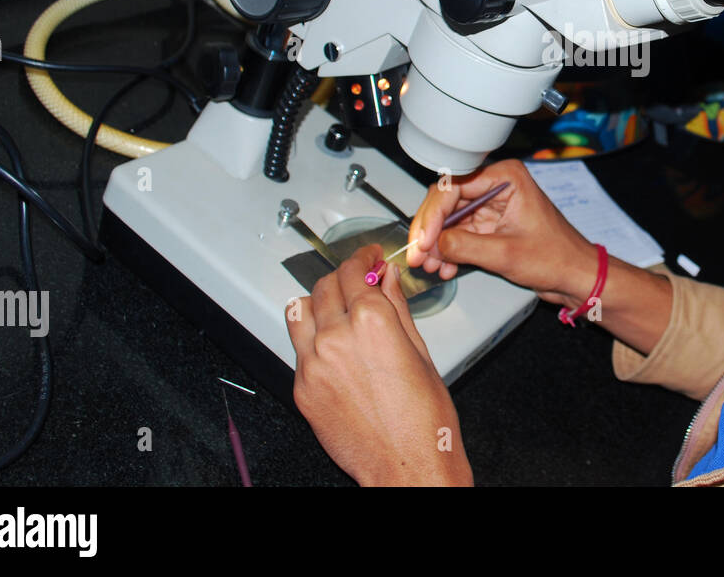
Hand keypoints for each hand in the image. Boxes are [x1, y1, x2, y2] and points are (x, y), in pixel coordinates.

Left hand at [286, 245, 472, 485]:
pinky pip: (298, 349)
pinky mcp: (302, 388)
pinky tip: (333, 347)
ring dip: (319, 302)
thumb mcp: (420, 350)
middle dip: (343, 277)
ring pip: (300, 311)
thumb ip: (397, 306)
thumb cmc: (424, 419)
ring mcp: (314, 363)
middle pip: (326, 285)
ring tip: (337, 308)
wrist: (407, 466)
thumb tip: (387, 278)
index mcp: (372, 321)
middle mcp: (336, 337)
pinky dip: (313, 338)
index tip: (368, 257)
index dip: (362, 257)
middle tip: (358, 280)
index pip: (354, 269)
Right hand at [406, 158, 597, 307]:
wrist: (577, 276)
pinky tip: (445, 267)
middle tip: (419, 255)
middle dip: (431, 232)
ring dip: (438, 244)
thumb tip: (434, 244)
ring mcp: (493, 205)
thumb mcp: (506, 254)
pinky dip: (450, 250)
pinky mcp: (491, 224)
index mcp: (506, 177)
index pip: (453, 187)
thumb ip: (465, 246)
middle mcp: (497, 186)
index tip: (423, 240)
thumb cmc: (558, 257)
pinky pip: (460, 233)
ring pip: (450, 219)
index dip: (433, 215)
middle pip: (446, 202)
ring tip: (431, 266)